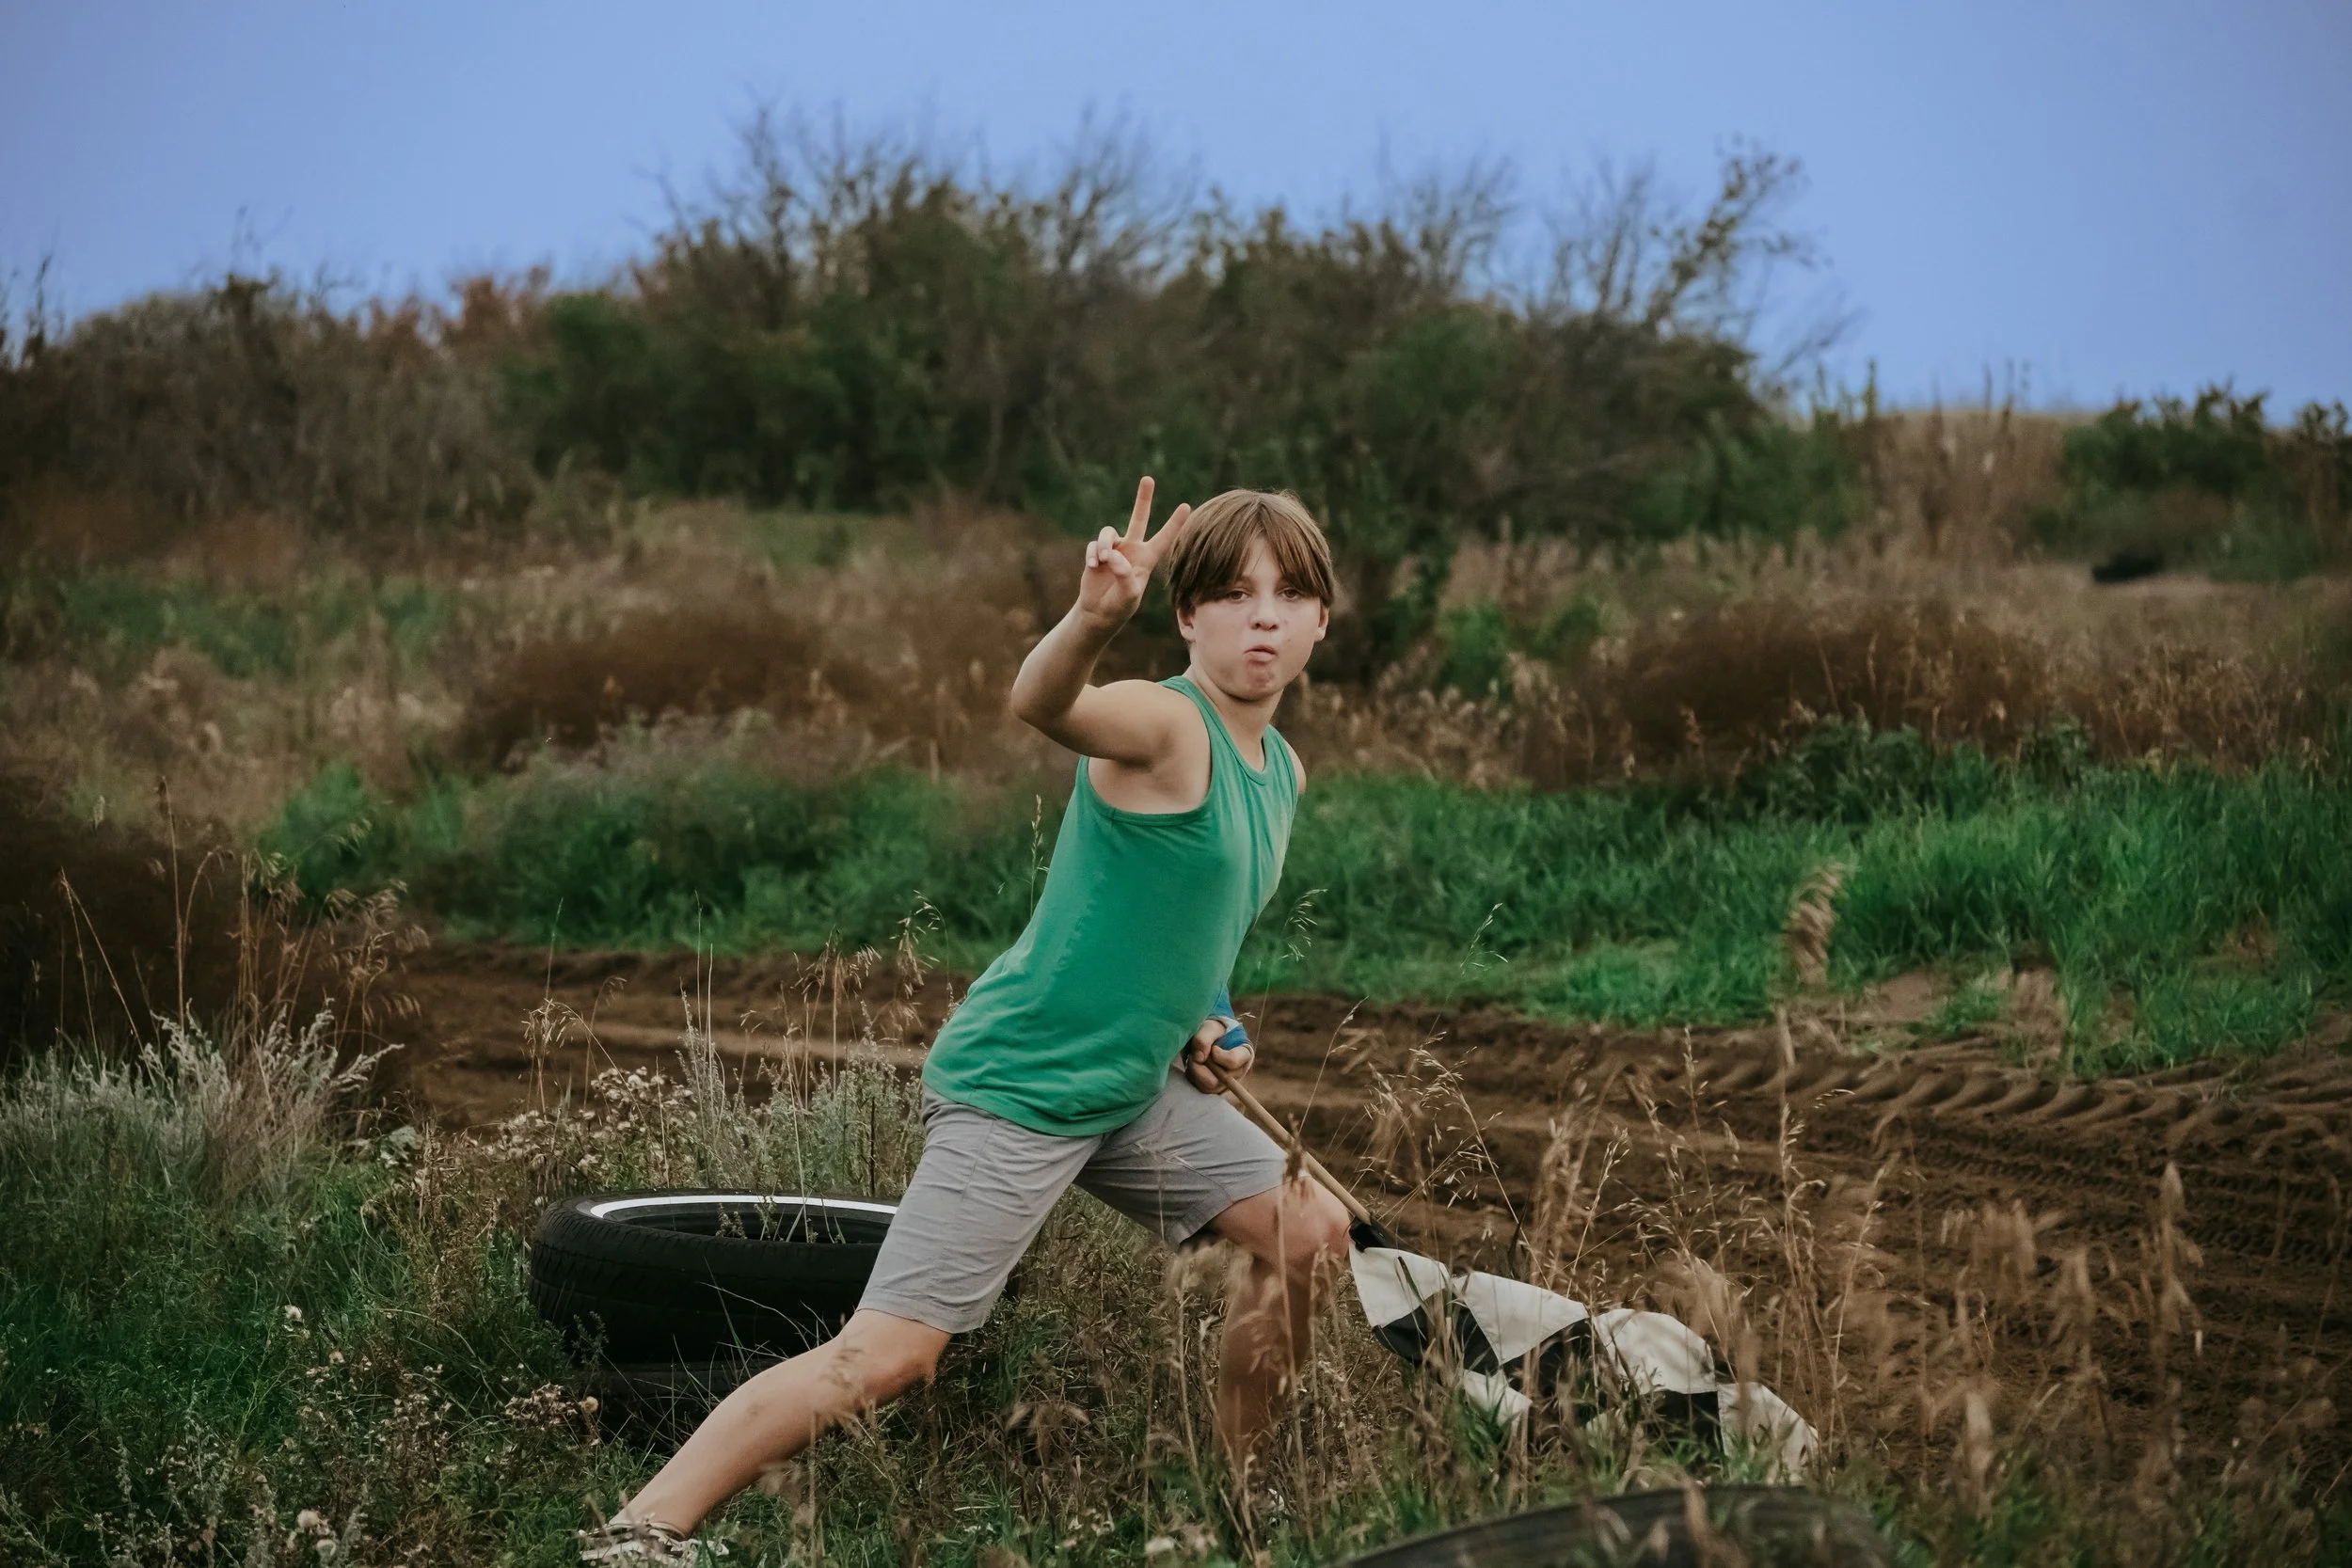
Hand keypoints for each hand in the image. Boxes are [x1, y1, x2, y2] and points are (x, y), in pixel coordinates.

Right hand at [1078, 476, 1190, 630]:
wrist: (1098, 612)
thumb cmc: (1119, 606)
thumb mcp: (1128, 594)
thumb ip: (1124, 574)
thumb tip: (1113, 556)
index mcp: (1147, 559)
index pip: (1164, 538)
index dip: (1175, 523)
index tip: (1186, 506)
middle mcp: (1132, 549)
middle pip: (1139, 518)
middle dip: (1143, 498)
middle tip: (1148, 479)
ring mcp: (1114, 549)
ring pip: (1109, 532)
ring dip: (1104, 545)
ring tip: (1102, 561)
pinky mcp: (1097, 552)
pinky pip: (1094, 544)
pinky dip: (1092, 554)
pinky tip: (1093, 567)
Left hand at [1183, 1016, 1253, 1094]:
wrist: (1208, 1037)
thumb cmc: (1214, 1032)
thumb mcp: (1210, 1027)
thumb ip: (1204, 1038)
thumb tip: (1199, 1058)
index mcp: (1243, 1055)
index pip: (1233, 1061)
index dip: (1218, 1056)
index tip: (1213, 1048)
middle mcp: (1237, 1072)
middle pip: (1218, 1079)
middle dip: (1201, 1067)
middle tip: (1195, 1055)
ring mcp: (1225, 1083)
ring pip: (1207, 1086)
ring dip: (1195, 1071)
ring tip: (1194, 1057)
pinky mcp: (1213, 1088)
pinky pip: (1200, 1087)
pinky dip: (1192, 1076)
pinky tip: (1193, 1064)